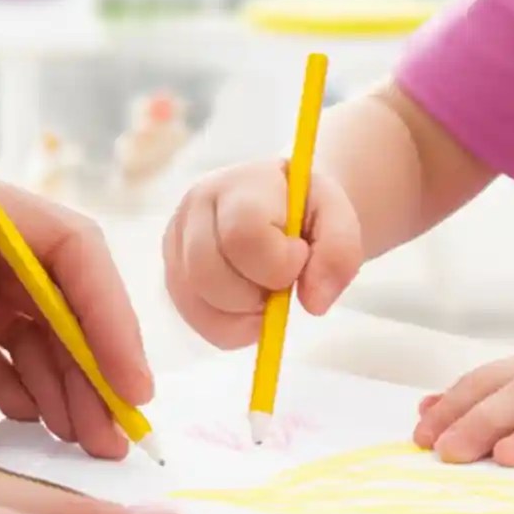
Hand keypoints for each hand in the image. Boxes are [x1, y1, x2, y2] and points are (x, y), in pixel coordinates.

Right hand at [163, 160, 363, 347]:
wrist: (287, 208)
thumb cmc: (308, 211)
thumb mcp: (339, 218)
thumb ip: (340, 253)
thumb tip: (313, 303)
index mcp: (238, 185)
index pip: (242, 236)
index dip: (277, 263)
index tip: (300, 257)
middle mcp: (194, 207)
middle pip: (208, 274)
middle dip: (254, 296)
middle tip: (280, 284)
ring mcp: (176, 241)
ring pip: (196, 302)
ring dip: (241, 314)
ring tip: (265, 292)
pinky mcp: (174, 273)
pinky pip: (195, 319)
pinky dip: (229, 328)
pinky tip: (249, 308)